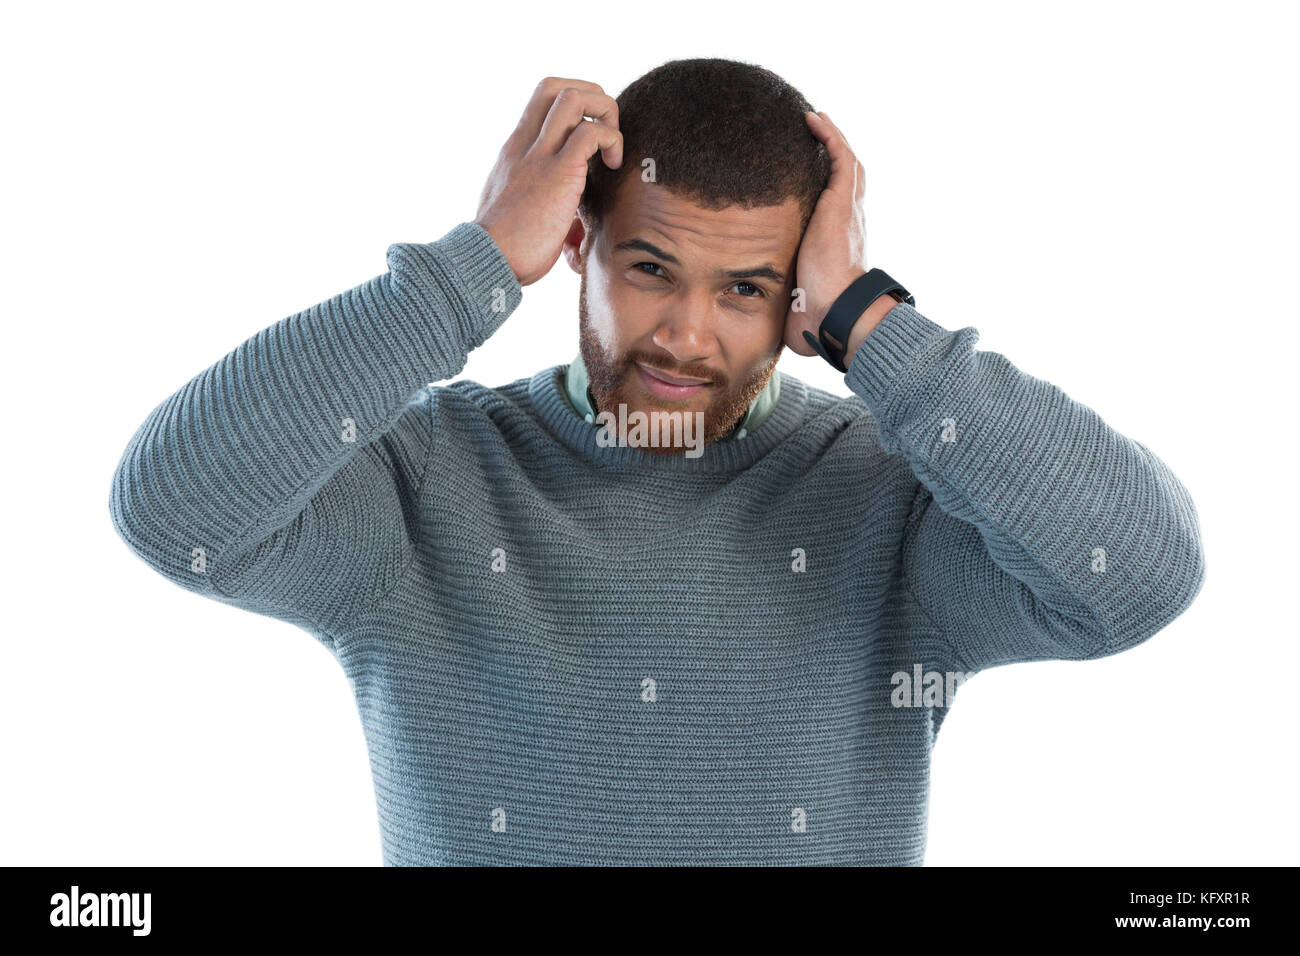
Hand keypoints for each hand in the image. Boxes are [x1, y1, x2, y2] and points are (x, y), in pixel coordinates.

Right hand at [474, 77, 622, 286]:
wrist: (488, 262)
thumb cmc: (502, 249)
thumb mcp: (515, 209)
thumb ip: (536, 197)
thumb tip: (564, 216)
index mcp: (514, 151)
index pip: (541, 100)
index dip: (574, 104)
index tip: (589, 134)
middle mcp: (525, 145)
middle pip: (555, 86)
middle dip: (591, 98)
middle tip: (604, 133)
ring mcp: (540, 156)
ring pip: (574, 97)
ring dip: (604, 113)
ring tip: (610, 150)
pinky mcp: (559, 173)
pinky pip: (591, 133)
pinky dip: (611, 140)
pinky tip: (613, 166)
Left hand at [784, 111, 872, 356]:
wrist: (836, 312)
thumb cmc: (820, 316)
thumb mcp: (802, 301)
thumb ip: (794, 301)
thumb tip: (784, 328)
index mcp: (841, 242)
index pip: (838, 206)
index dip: (828, 186)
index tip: (810, 173)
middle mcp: (850, 221)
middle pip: (847, 178)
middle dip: (834, 153)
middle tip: (814, 134)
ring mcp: (849, 210)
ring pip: (847, 162)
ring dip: (832, 138)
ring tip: (813, 118)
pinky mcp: (842, 202)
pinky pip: (840, 158)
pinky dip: (830, 136)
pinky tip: (813, 119)